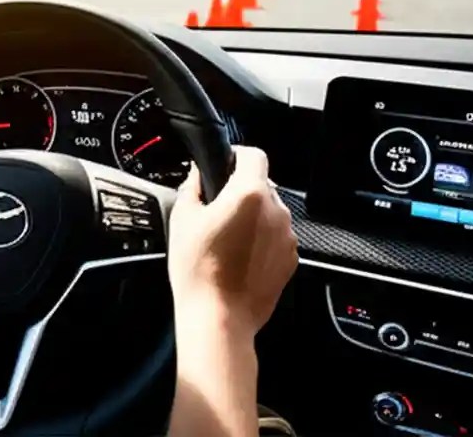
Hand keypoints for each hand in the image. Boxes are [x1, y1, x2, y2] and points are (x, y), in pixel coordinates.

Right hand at [167, 146, 297, 339]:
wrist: (219, 318)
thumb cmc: (199, 272)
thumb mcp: (182, 219)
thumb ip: (192, 186)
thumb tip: (198, 174)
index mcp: (249, 193)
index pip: (253, 155)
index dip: (237, 156)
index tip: (225, 165)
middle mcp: (275, 211)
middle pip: (261, 185)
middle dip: (241, 192)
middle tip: (216, 210)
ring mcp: (286, 237)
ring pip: (270, 213)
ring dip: (252, 218)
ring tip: (227, 241)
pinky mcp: (290, 259)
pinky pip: (276, 238)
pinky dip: (262, 241)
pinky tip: (239, 258)